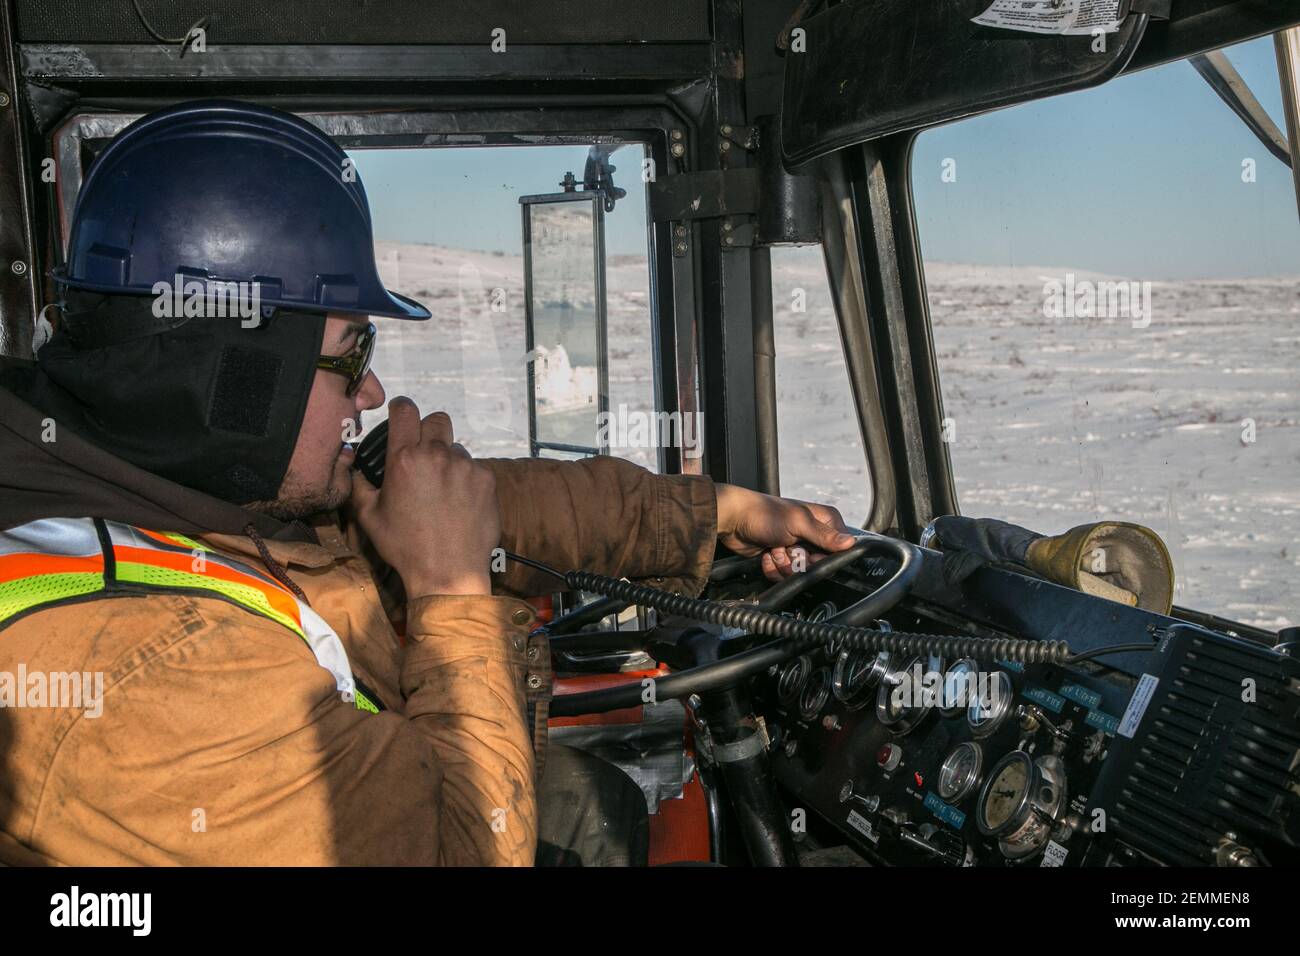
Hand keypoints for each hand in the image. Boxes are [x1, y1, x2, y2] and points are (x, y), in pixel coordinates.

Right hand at [350, 399, 499, 597]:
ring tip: (442, 490)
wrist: (448, 572)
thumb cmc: (406, 547)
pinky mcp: (486, 479)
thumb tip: (354, 470)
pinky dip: (466, 479)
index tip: (402, 414)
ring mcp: (465, 466)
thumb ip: (359, 487)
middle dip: (429, 431)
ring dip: (448, 460)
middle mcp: (436, 456)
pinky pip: (474, 468)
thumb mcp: (369, 518)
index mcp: (404, 460)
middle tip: (424, 454)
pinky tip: (460, 502)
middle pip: (436, 420)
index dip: (402, 408)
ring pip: (456, 447)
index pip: (404, 411)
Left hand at [714, 484, 857, 581]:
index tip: (810, 551)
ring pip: (799, 573)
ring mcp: (795, 547)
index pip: (838, 549)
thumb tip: (851, 543)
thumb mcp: (799, 523)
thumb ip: (825, 535)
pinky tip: (766, 553)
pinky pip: (783, 575)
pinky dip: (772, 567)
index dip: (823, 556)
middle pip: (817, 565)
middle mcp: (812, 534)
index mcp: (823, 520)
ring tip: (773, 547)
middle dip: (798, 560)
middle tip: (787, 546)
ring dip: (783, 564)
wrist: (733, 520)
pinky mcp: (780, 558)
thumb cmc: (764, 513)